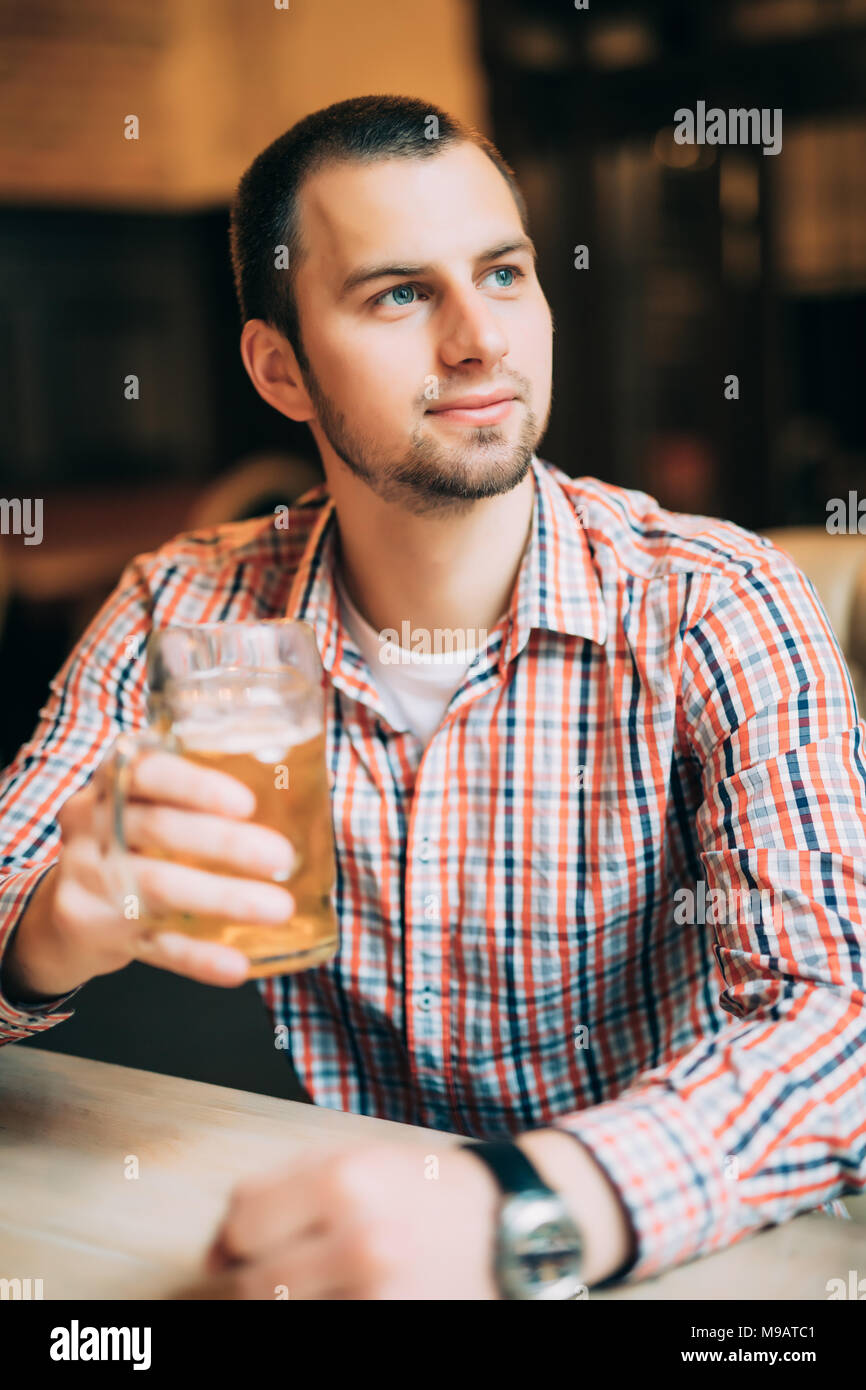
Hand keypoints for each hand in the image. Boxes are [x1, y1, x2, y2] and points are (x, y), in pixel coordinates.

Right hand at [2, 739, 296, 999]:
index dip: (196, 784)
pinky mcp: (95, 931)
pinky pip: (154, 945)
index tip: (246, 803)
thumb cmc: (129, 842)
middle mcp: (91, 826)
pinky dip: (198, 957)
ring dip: (223, 898)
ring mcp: (89, 880)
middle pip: (158, 828)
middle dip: (225, 843)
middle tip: (282, 857)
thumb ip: (196, 796)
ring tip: (278, 908)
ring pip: (159, 888)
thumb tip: (305, 789)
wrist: (62, 909)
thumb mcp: (144, 806)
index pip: (147, 772)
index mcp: (110, 783)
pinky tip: (237, 966)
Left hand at [186, 1142, 502, 1299]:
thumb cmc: (426, 1188)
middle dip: (258, 1277)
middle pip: (253, 1285)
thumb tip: (218, 1251)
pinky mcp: (391, 1328)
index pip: (241, 1224)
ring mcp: (378, 1296)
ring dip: (291, 1301)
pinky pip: (324, 1330)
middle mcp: (359, 1240)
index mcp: (343, 1180)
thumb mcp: (355, 1159)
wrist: (511, 1227)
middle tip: (293, 1265)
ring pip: (283, 1317)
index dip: (235, 1238)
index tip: (247, 1243)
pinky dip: (325, 1312)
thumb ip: (278, 1190)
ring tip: (322, 1280)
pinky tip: (345, 1295)